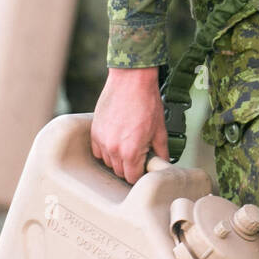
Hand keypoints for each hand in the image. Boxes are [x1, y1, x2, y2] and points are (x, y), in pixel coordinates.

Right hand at [91, 67, 167, 183]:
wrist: (131, 80)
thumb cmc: (147, 102)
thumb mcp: (160, 128)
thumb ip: (161, 150)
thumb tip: (163, 163)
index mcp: (131, 151)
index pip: (132, 177)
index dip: (140, 175)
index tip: (144, 169)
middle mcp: (113, 149)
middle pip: (119, 172)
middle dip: (130, 167)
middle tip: (140, 155)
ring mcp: (102, 141)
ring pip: (108, 162)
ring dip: (118, 159)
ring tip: (129, 145)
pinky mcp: (94, 131)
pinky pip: (98, 151)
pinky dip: (106, 150)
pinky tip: (117, 140)